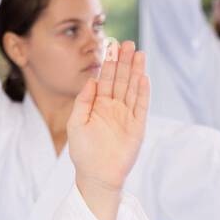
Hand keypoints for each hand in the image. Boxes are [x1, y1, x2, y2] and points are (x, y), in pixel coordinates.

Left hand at [68, 40, 149, 196]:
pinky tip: (143, 77)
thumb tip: (91, 81)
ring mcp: (127, 117)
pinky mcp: (137, 127)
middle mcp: (114, 108)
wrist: (97, 176)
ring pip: (133, 88)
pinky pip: (141, 106)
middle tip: (128, 43)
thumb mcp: (76, 124)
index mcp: (98, 106)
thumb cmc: (83, 153)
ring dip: (136, 71)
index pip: (105, 79)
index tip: (112, 46)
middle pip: (121, 80)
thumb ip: (83, 102)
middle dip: (124, 62)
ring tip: (139, 53)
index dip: (109, 63)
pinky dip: (143, 92)